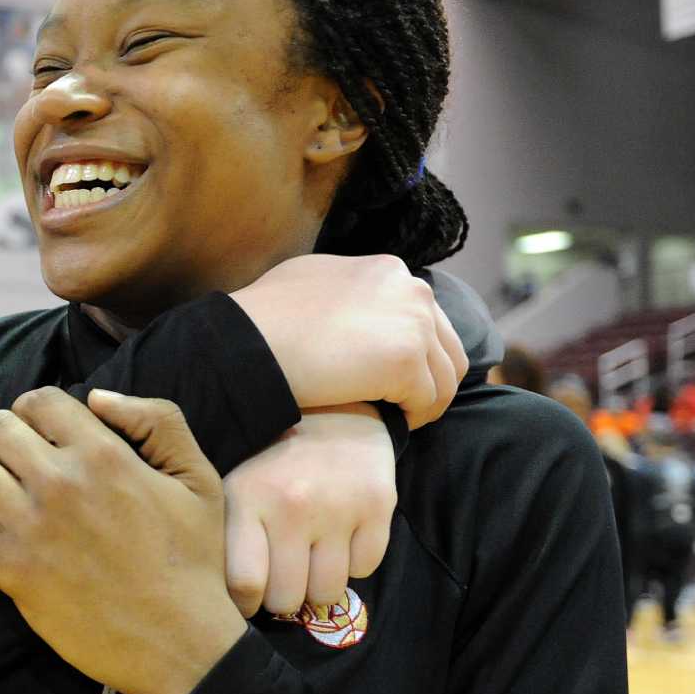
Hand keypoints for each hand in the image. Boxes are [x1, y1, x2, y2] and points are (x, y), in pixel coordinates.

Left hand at [0, 388, 244, 693]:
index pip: (40, 400)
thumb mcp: (198, 479)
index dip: (31, 409)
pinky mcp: (6, 567)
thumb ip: (158, 421)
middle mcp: (59, 481)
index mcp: (103, 454)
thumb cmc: (191, 562)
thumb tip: (99, 397)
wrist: (177, 642)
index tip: (33, 429)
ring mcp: (28, 525)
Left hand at [223, 405, 395, 616]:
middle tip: (284, 575)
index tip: (250, 600)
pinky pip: (363, 569)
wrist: (334, 410)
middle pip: (286, 597)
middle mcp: (292, 504)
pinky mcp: (378, 505)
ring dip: (317, 584)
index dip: (246, 604)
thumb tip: (224, 602)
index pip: (245, 583)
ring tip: (311, 557)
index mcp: (247, 498)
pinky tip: (341, 537)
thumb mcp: (235, 486)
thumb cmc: (273, 461)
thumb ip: (228, 537)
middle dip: (283, 596)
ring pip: (326, 592)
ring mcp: (338, 506)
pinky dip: (352, 563)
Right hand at [231, 254, 466, 428]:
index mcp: (390, 271)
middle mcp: (411, 290)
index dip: (416, 354)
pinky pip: (427, 402)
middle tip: (402, 406)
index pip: (427, 319)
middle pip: (448, 350)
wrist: (246, 341)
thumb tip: (359, 312)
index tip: (393, 379)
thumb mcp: (313, 282)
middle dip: (430, 381)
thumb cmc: (264, 317)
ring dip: (424, 403)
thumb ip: (351, 292)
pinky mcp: (406, 360)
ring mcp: (413, 324)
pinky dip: (411, 418)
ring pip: (445, 379)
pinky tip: (387, 423)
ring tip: (396, 418)